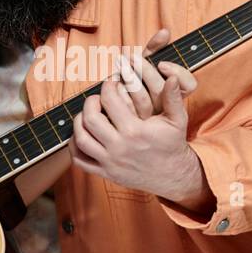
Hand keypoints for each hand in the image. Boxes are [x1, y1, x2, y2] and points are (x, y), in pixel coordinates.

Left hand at [69, 37, 202, 201]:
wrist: (172, 175)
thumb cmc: (173, 143)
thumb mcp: (177, 120)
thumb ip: (173, 97)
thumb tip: (172, 77)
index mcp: (135, 130)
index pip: (110, 100)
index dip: (108, 86)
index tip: (111, 83)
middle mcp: (119, 147)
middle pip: (90, 119)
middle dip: (90, 102)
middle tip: (97, 99)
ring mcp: (110, 161)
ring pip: (81, 139)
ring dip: (79, 123)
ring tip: (87, 115)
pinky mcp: (106, 173)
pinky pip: (79, 161)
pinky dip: (74, 147)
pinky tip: (82, 135)